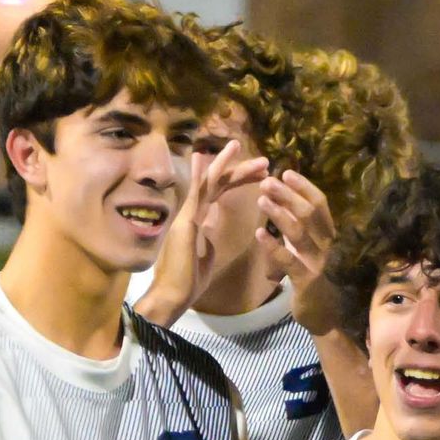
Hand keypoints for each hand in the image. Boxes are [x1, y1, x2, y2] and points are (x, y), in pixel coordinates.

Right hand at [133, 140, 269, 326]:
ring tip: (239, 145)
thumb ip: (209, 236)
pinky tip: (206, 158)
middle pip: (218, 183)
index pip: (221, 191)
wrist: (174, 295)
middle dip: (240, 170)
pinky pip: (195, 194)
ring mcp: (187, 214)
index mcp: (199, 218)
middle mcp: (191, 211)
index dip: (240, 180)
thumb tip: (213, 227)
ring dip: (225, 164)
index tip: (262, 175)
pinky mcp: (186, 222)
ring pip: (208, 182)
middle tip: (264, 161)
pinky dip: (201, 175)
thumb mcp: (206, 252)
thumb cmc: (189, 279)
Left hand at [254, 171, 338, 323]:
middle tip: (267, 182)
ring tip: (261, 200)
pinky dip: (273, 246)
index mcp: (326, 234)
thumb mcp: (304, 246)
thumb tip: (280, 196)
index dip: (304, 186)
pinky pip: (289, 260)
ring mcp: (317, 262)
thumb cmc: (309, 275)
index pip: (320, 204)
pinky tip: (259, 234)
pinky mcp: (306, 280)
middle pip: (309, 213)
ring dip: (280, 214)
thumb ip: (296, 224)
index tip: (286, 172)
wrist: (322, 312)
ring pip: (300, 232)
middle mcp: (326, 245)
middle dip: (288, 195)